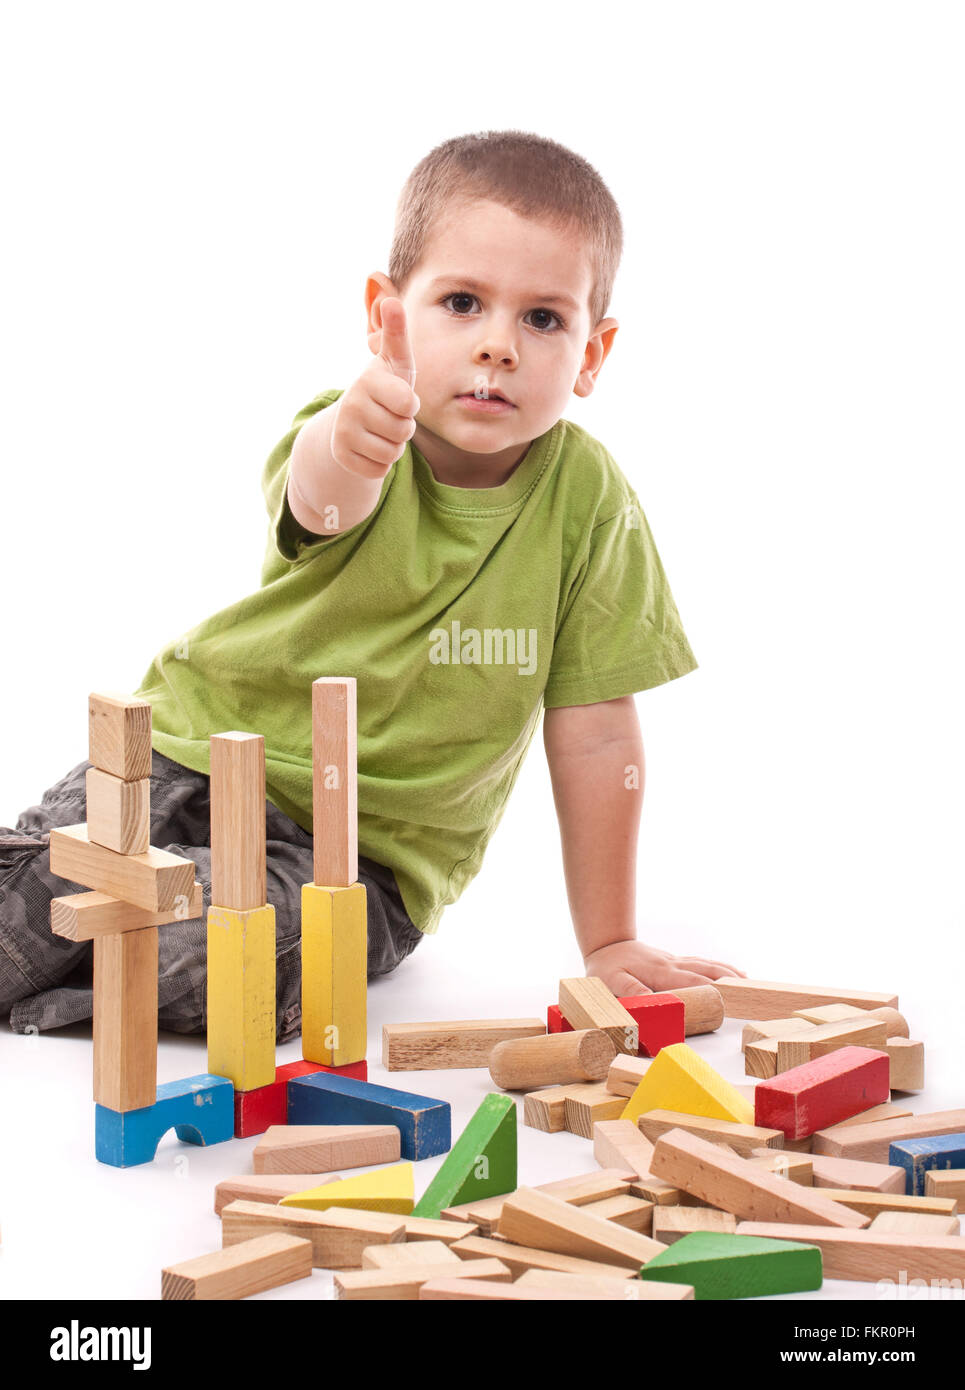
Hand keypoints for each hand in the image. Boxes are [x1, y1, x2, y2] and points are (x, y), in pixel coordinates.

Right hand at [331, 297, 419, 478]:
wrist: (352, 419)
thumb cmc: (384, 386)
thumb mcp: (394, 361)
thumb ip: (396, 333)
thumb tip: (392, 300)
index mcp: (367, 381)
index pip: (408, 404)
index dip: (409, 405)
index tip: (398, 397)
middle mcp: (351, 405)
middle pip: (403, 431)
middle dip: (403, 427)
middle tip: (388, 415)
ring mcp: (343, 433)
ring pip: (392, 453)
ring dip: (393, 446)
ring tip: (380, 430)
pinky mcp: (342, 458)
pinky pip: (380, 470)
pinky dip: (381, 463)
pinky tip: (370, 446)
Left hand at [583, 938, 747, 997]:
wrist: (605, 943)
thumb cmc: (606, 967)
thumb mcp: (611, 981)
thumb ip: (632, 990)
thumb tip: (653, 1002)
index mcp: (659, 972)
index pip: (689, 982)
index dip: (709, 990)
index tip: (727, 999)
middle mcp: (671, 964)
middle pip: (704, 972)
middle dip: (726, 981)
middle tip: (749, 992)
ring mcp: (674, 961)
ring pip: (706, 965)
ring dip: (727, 973)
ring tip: (748, 983)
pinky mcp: (674, 961)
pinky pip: (701, 963)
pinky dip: (719, 967)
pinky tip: (732, 973)